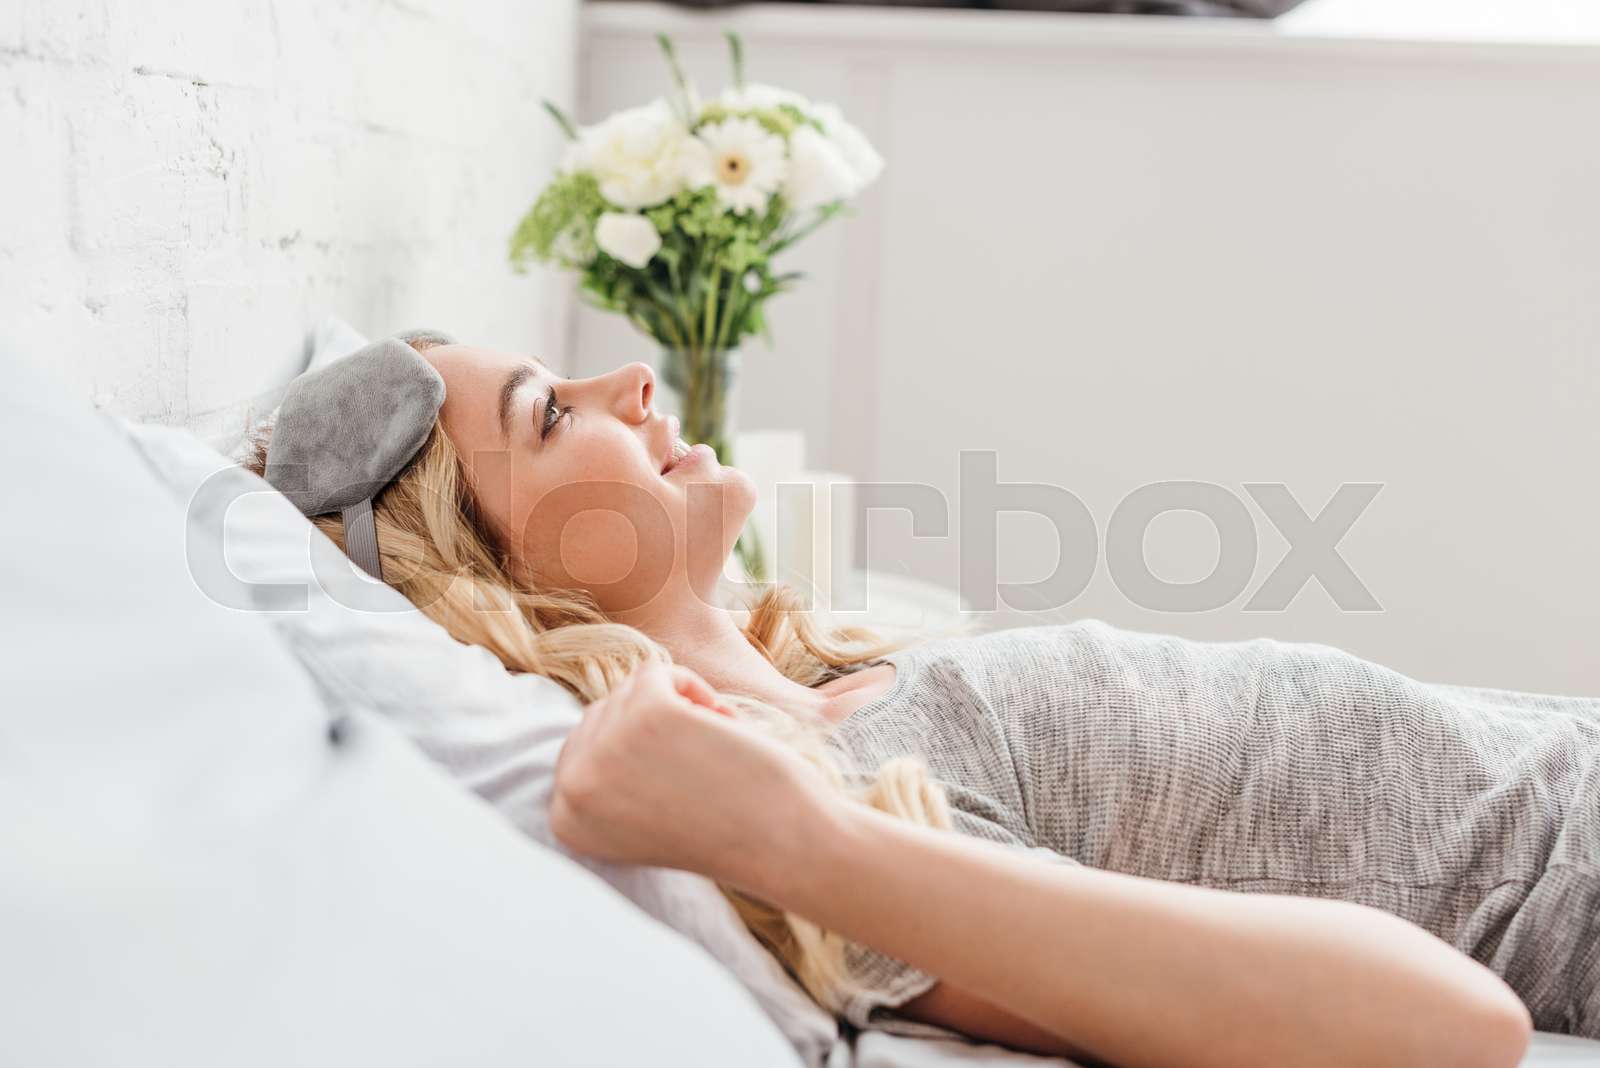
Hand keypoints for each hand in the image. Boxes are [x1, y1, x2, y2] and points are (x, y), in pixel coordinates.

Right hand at [550, 661, 837, 886]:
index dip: (633, 753)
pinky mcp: (648, 715)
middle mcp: (574, 787)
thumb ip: (606, 778)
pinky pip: (658, 672)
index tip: (674, 783)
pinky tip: (724, 725)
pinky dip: (695, 688)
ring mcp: (607, 749)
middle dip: (655, 728)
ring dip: (681, 709)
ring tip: (715, 750)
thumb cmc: (724, 830)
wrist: (785, 846)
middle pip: (602, 713)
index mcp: (566, 820)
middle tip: (701, 766)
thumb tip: (592, 718)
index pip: (580, 749)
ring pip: (631, 689)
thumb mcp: (637, 816)